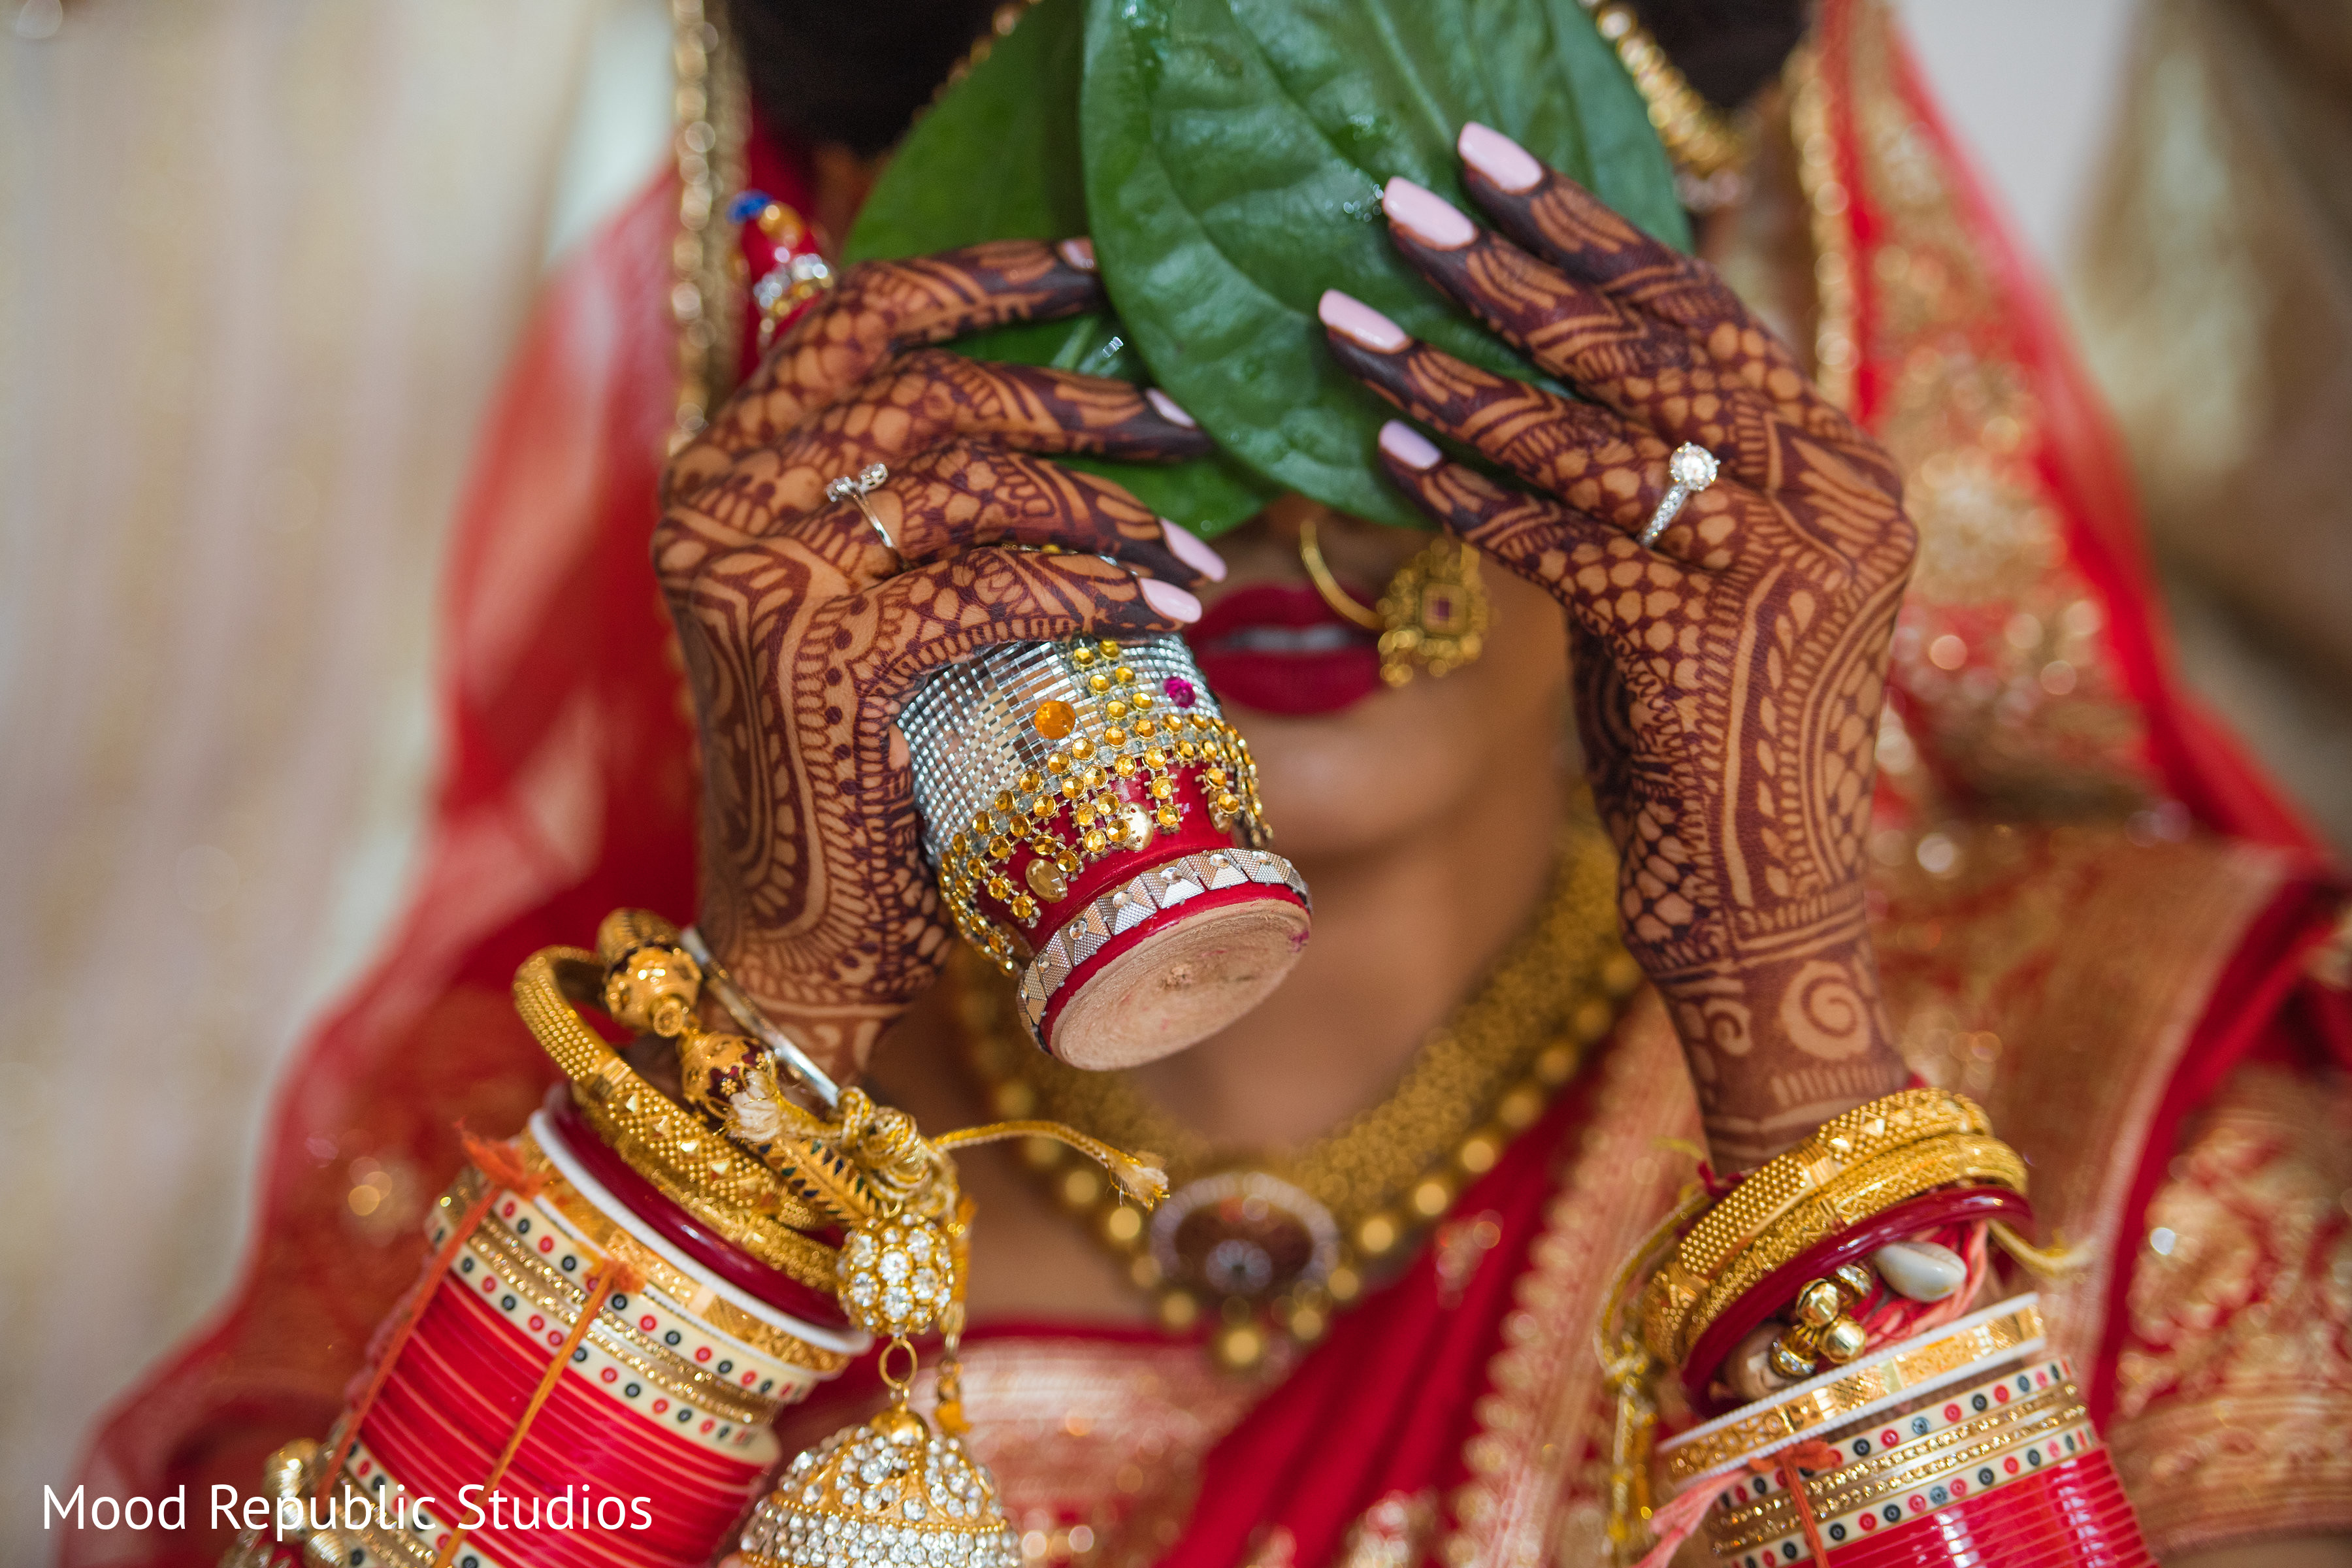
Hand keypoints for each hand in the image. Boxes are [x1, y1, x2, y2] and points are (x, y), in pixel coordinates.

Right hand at [656, 240, 1219, 1081]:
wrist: (796, 942)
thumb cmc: (846, 776)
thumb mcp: (840, 612)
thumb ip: (887, 511)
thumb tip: (1041, 414)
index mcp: (718, 474)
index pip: (847, 320)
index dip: (974, 278)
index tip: (1084, 268)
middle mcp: (722, 506)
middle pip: (926, 388)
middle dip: (1075, 394)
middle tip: (1182, 423)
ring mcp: (769, 578)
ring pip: (970, 477)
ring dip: (1105, 501)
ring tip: (1192, 543)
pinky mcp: (832, 658)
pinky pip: (998, 583)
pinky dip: (1098, 586)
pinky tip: (1165, 607)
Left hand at [1320, 126, 1914, 1165]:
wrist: (1769, 913)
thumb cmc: (1714, 751)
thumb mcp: (1697, 590)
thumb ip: (1652, 488)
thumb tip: (1535, 376)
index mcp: (1846, 469)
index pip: (1708, 317)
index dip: (1595, 235)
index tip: (1496, 166)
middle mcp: (1840, 501)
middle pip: (1657, 349)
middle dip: (1517, 270)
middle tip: (1404, 205)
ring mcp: (1786, 570)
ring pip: (1596, 439)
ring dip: (1458, 376)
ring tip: (1349, 322)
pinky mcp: (1711, 645)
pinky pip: (1566, 542)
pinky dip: (1471, 495)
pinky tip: (1384, 452)